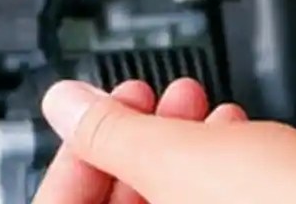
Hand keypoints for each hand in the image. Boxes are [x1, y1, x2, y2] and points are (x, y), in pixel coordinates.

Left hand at [34, 79, 295, 203]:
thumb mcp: (172, 156)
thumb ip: (107, 130)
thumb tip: (64, 104)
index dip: (75, 158)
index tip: (83, 120)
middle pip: (125, 199)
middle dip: (133, 141)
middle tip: (144, 101)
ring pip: (174, 196)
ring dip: (178, 142)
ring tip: (193, 102)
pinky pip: (217, 200)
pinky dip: (217, 163)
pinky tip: (231, 128)